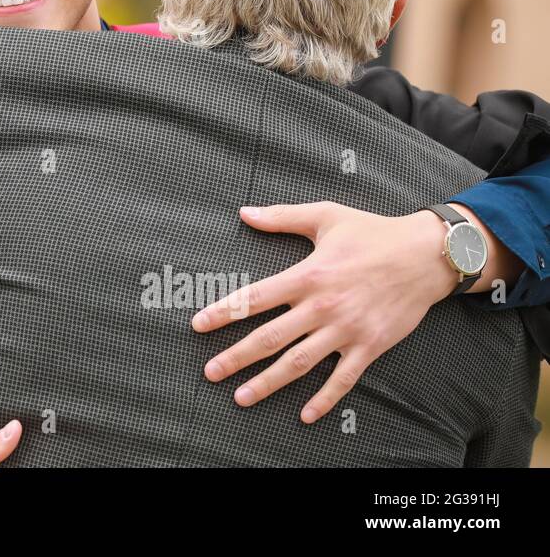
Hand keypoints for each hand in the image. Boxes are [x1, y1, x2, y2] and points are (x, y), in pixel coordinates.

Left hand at [190, 202, 461, 423]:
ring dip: (269, 382)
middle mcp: (322, 306)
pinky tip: (305, 415)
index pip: (255, 298)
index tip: (198, 325)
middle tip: (210, 372)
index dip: (224, 312)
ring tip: (241, 397)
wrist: (428, 255)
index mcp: (307, 275)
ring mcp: (346, 330)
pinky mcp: (370, 346)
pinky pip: (343, 378)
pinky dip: (324, 398)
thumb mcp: (325, 216)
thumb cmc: (372, 232)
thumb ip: (281, 217)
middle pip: (270, 338)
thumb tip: (244, 212)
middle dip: (236, 357)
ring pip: (300, 363)